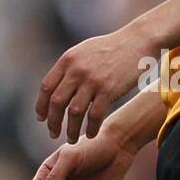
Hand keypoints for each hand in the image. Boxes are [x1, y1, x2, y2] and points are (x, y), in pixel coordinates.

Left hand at [36, 25, 149, 142]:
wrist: (137, 40)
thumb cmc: (111, 47)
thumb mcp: (84, 51)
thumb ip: (70, 67)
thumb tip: (57, 87)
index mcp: (67, 60)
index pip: (46, 87)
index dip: (41, 106)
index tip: (42, 118)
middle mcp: (77, 70)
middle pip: (57, 102)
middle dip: (53, 122)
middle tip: (53, 133)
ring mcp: (92, 80)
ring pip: (74, 112)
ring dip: (71, 130)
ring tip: (71, 139)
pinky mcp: (109, 89)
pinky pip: (95, 115)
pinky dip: (91, 128)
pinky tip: (91, 134)